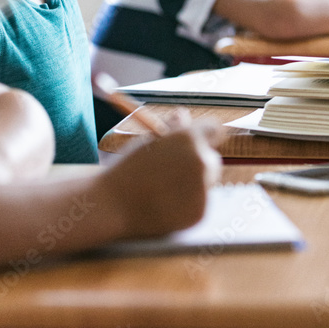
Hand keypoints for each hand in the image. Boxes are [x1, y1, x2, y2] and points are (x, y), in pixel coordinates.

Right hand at [101, 123, 221, 240]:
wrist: (113, 204)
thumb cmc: (127, 169)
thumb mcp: (148, 141)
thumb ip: (171, 128)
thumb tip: (183, 115)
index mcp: (189, 137)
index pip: (215, 129)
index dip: (206, 135)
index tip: (199, 142)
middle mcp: (201, 160)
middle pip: (213, 159)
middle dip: (198, 164)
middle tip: (172, 172)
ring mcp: (203, 188)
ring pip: (206, 183)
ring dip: (193, 185)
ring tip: (162, 190)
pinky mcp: (200, 212)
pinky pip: (199, 204)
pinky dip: (187, 205)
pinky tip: (164, 205)